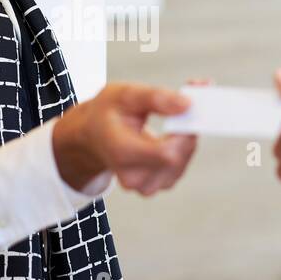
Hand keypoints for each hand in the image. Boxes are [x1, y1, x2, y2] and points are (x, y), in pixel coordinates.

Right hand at [53, 83, 197, 195]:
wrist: (92, 135)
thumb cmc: (107, 112)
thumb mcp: (125, 94)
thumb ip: (155, 97)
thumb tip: (188, 105)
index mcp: (122, 152)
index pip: (166, 153)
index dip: (183, 131)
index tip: (187, 107)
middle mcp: (133, 176)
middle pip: (177, 158)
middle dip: (187, 130)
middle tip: (185, 105)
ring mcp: (145, 185)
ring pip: (181, 163)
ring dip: (186, 139)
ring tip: (174, 119)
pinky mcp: (156, 185)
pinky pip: (179, 167)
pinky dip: (183, 148)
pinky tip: (173, 133)